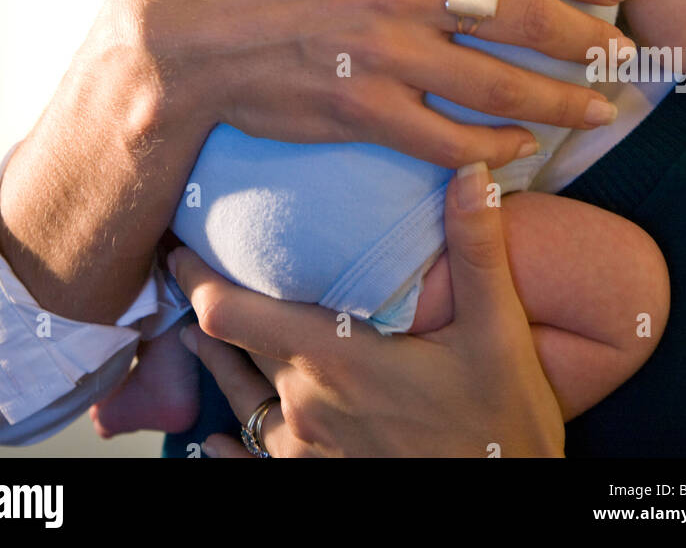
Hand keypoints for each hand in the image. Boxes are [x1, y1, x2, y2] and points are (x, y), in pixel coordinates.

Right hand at [0, 0, 626, 321]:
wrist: (179, 33)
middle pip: (523, 16)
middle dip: (587, 38)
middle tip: (624, 53)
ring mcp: (384, 55)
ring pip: (497, 84)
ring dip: (561, 100)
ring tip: (603, 108)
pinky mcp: (359, 109)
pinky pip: (445, 138)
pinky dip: (492, 147)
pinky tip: (522, 149)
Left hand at [168, 159, 565, 457]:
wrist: (507, 515)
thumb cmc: (502, 431)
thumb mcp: (498, 335)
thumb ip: (476, 251)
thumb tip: (471, 172)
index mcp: (334, 359)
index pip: (229, 312)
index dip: (193, 276)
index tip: (177, 240)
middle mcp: (305, 406)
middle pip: (228, 347)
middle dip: (206, 304)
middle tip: (189, 264)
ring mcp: (305, 454)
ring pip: (239, 398)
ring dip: (217, 363)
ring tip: (195, 330)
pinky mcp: (315, 487)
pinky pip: (252, 462)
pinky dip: (230, 443)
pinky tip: (215, 439)